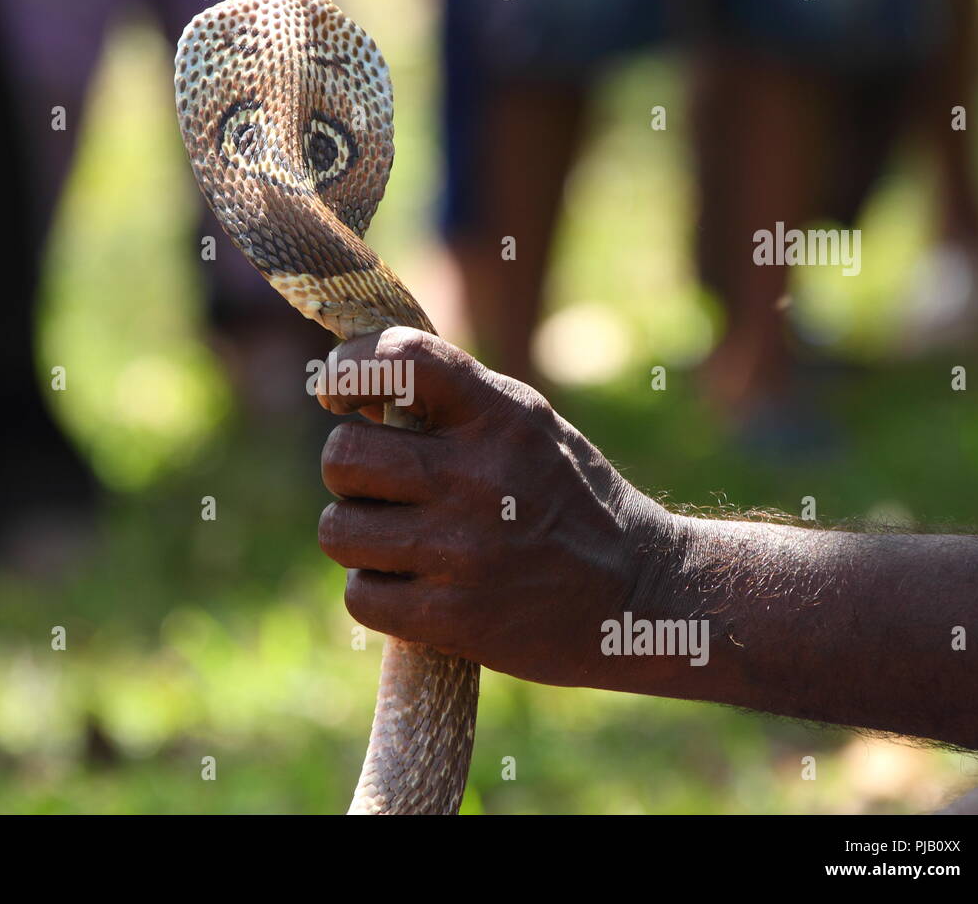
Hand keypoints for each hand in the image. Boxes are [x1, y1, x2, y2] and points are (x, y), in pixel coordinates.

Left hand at [315, 327, 671, 686]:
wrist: (639, 596)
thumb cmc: (568, 500)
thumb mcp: (529, 426)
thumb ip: (452, 403)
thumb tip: (351, 392)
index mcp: (500, 415)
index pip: (399, 360)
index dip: (347, 368)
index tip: (338, 393)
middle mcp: (480, 476)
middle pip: (342, 456)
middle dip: (347, 473)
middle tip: (380, 489)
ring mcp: (464, 550)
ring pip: (338, 531)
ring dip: (356, 538)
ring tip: (398, 542)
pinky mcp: (454, 618)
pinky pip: (360, 596)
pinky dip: (375, 593)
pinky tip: (412, 587)